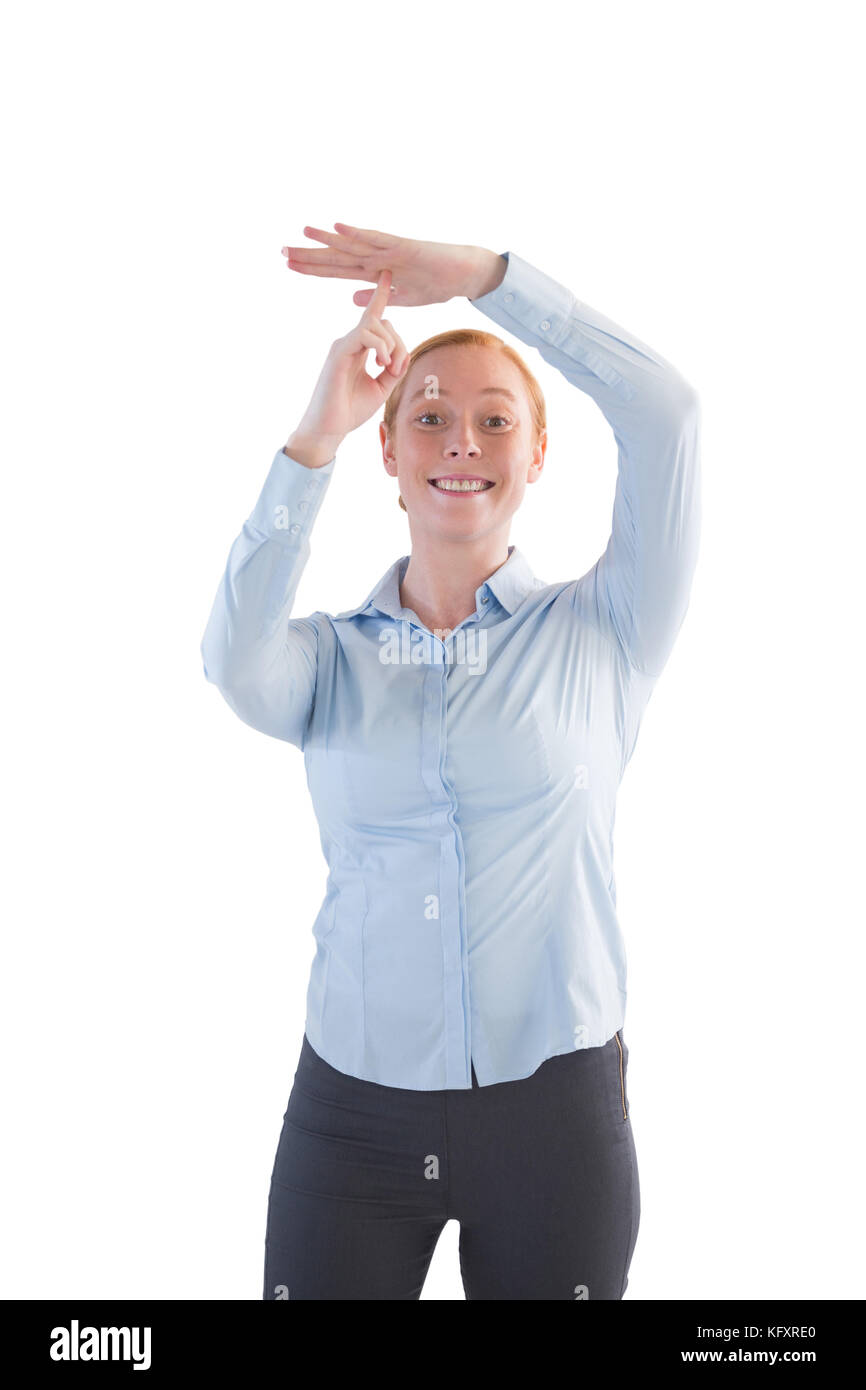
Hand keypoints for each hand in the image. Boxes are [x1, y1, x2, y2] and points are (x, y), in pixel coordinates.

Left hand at [281, 223, 502, 305]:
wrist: (465, 273)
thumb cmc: (438, 284)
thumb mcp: (402, 298)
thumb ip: (376, 297)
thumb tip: (350, 297)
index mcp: (374, 271)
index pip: (336, 270)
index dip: (313, 268)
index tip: (289, 266)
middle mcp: (377, 257)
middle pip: (337, 257)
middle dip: (310, 255)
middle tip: (281, 251)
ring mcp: (389, 250)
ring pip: (352, 245)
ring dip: (328, 240)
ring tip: (303, 232)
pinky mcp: (405, 247)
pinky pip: (378, 240)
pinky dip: (358, 234)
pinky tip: (338, 228)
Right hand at [288, 268, 409, 455]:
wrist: (329, 428)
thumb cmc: (351, 410)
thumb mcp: (382, 388)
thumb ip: (394, 369)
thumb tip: (405, 354)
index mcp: (359, 349)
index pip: (372, 317)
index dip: (380, 295)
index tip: (388, 274)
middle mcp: (350, 342)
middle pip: (382, 321)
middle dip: (398, 341)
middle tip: (397, 367)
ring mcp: (343, 345)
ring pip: (374, 325)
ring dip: (391, 344)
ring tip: (389, 368)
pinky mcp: (339, 352)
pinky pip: (364, 335)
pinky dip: (379, 346)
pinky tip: (382, 363)